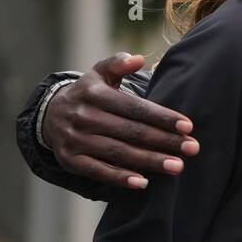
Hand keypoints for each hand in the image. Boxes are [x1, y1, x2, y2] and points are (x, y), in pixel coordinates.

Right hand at [42, 53, 199, 188]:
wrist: (48, 115)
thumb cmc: (88, 94)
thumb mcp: (99, 73)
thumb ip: (118, 63)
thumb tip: (138, 59)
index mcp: (94, 93)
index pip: (135, 107)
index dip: (162, 117)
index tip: (188, 126)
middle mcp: (83, 116)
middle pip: (131, 132)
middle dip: (164, 141)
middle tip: (193, 149)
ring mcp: (76, 139)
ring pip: (119, 152)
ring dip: (150, 161)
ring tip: (177, 167)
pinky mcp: (71, 159)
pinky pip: (98, 171)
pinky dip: (120, 178)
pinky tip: (143, 183)